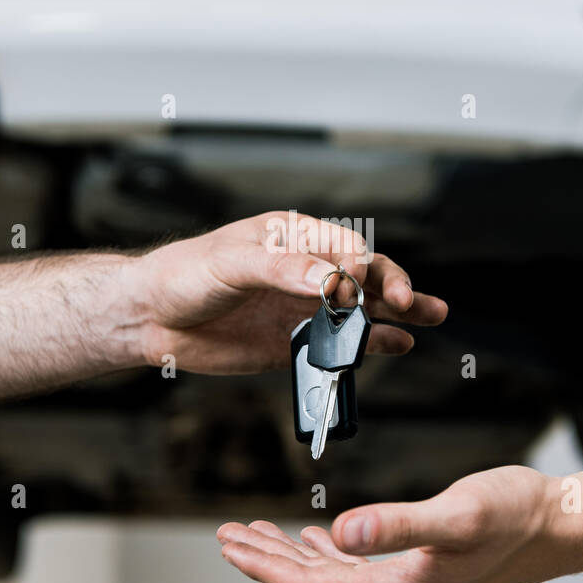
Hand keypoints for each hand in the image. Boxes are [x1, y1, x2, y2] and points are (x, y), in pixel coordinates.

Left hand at [131, 210, 447, 374]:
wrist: (150, 317)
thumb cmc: (184, 274)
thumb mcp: (231, 263)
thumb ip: (281, 269)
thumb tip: (329, 280)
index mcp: (292, 238)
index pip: (344, 248)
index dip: (362, 266)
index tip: (361, 288)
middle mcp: (304, 271)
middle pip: (365, 276)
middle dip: (394, 286)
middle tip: (413, 303)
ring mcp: (302, 308)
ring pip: (361, 309)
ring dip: (397, 313)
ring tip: (432, 316)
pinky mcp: (292, 343)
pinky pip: (339, 344)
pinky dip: (371, 344)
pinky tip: (399, 344)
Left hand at [218, 466, 582, 582]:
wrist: (565, 527)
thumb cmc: (518, 515)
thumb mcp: (456, 513)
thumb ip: (397, 524)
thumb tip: (340, 532)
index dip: (266, 567)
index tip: (228, 546)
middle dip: (267, 561)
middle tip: (224, 537)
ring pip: (335, 578)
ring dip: (292, 556)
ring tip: (255, 536)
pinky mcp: (424, 573)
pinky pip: (361, 571)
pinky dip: (330, 554)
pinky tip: (318, 539)